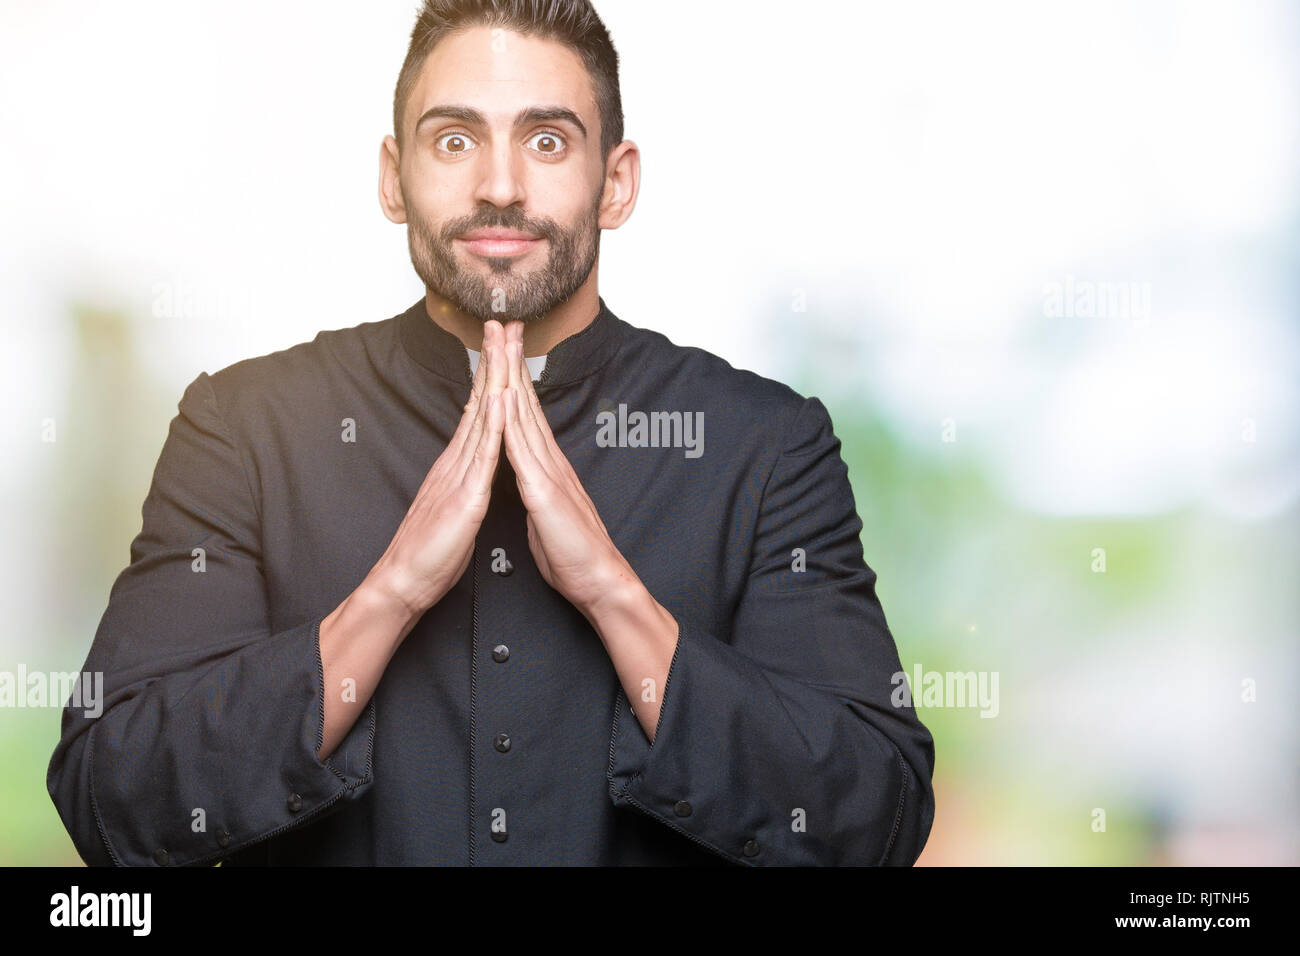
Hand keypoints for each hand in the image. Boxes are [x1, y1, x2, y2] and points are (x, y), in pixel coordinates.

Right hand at [366, 320, 508, 615]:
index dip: (491, 377)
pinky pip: (482, 456)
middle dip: (493, 361)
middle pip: (478, 402)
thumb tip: (472, 474)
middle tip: (502, 321)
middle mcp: (455, 462)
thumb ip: (464, 486)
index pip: (477, 412)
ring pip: (480, 418)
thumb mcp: (454, 511)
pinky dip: (491, 425)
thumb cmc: (430, 555)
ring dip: (494, 379)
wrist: (404, 584)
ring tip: (503, 342)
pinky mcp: (464, 497)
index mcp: (457, 466)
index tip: (502, 345)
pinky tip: (500, 398)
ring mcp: (458, 475)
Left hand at [499, 322, 640, 615]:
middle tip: (503, 323)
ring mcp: (548, 473)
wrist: (598, 580)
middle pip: (526, 402)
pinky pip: (524, 453)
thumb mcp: (547, 513)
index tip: (502, 348)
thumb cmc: (573, 554)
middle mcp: (549, 461)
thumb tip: (527, 481)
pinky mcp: (545, 493)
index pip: (525, 414)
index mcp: (545, 467)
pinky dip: (513, 422)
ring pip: (525, 417)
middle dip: (512, 361)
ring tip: (501, 343)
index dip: (512, 378)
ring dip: (511, 378)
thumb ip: (536, 490)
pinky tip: (505, 397)